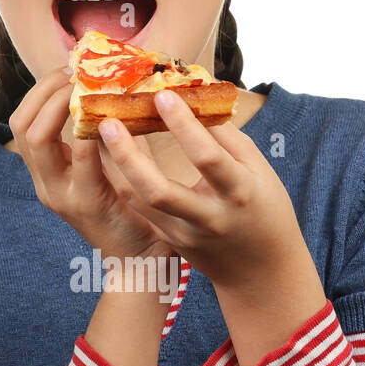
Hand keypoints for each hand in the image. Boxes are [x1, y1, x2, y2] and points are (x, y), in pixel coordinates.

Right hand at [9, 67, 174, 264]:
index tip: (68, 70)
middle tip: (75, 73)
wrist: (141, 263)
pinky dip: (92, 130)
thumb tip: (119, 87)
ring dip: (61, 105)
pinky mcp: (85, 203)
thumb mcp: (108, 169)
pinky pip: (81, 159)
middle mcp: (44, 183)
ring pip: (38, 138)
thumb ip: (104, 136)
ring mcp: (60, 195)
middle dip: (46, 92)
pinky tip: (110, 114)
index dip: (41, 91)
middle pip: (22, 125)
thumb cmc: (131, 210)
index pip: (23, 121)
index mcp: (46, 173)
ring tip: (87, 87)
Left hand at [95, 89, 309, 293]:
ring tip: (100, 132)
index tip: (161, 95)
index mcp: (239, 192)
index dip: (183, 125)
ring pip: (139, 200)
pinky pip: (139, 206)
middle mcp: (208, 216)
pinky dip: (122, 178)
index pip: (206, 157)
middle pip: (159, 189)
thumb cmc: (264, 207)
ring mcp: (184, 233)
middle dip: (129, 155)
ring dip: (116, 165)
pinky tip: (109, 154)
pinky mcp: (170, 239)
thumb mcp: (258, 170)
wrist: (261, 270)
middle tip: (108, 122)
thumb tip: (195, 95)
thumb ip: (226, 137)